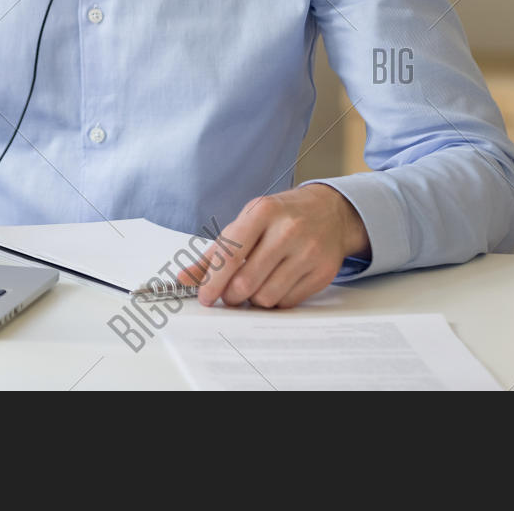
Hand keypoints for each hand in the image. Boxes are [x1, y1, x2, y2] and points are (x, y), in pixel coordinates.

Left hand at [176, 184, 369, 308]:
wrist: (328, 211)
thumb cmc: (279, 217)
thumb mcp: (246, 222)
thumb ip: (215, 252)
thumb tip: (184, 277)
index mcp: (263, 212)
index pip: (231, 255)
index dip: (213, 281)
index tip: (205, 296)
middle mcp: (288, 230)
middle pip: (246, 282)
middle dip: (231, 296)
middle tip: (229, 294)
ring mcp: (309, 251)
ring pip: (266, 297)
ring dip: (252, 300)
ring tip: (253, 286)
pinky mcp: (324, 272)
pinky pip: (288, 302)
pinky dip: (274, 300)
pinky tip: (274, 284)